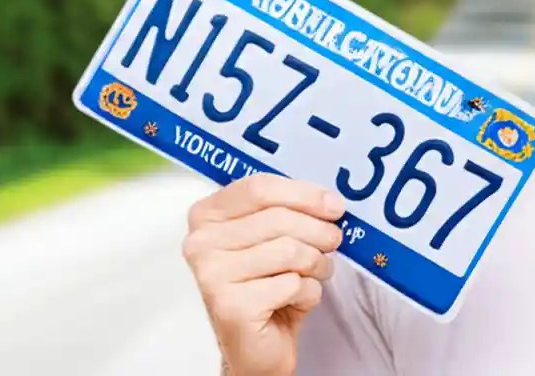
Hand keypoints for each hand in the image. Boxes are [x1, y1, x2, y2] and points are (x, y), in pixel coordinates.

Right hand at [183, 173, 345, 375]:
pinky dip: (309, 292)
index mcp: (207, 216)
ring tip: (317, 272)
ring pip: (289, 250)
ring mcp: (212, 275)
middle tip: (334, 241)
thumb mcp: (273, 238)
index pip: (259, 188)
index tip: (333, 205)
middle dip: (319, 230)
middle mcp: (201, 243)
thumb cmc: (267, 285)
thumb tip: (330, 201)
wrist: (256, 346)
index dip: (304, 194)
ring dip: (317, 263)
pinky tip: (297, 299)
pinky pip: (292, 284)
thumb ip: (288, 210)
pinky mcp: (231, 307)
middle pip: (278, 218)